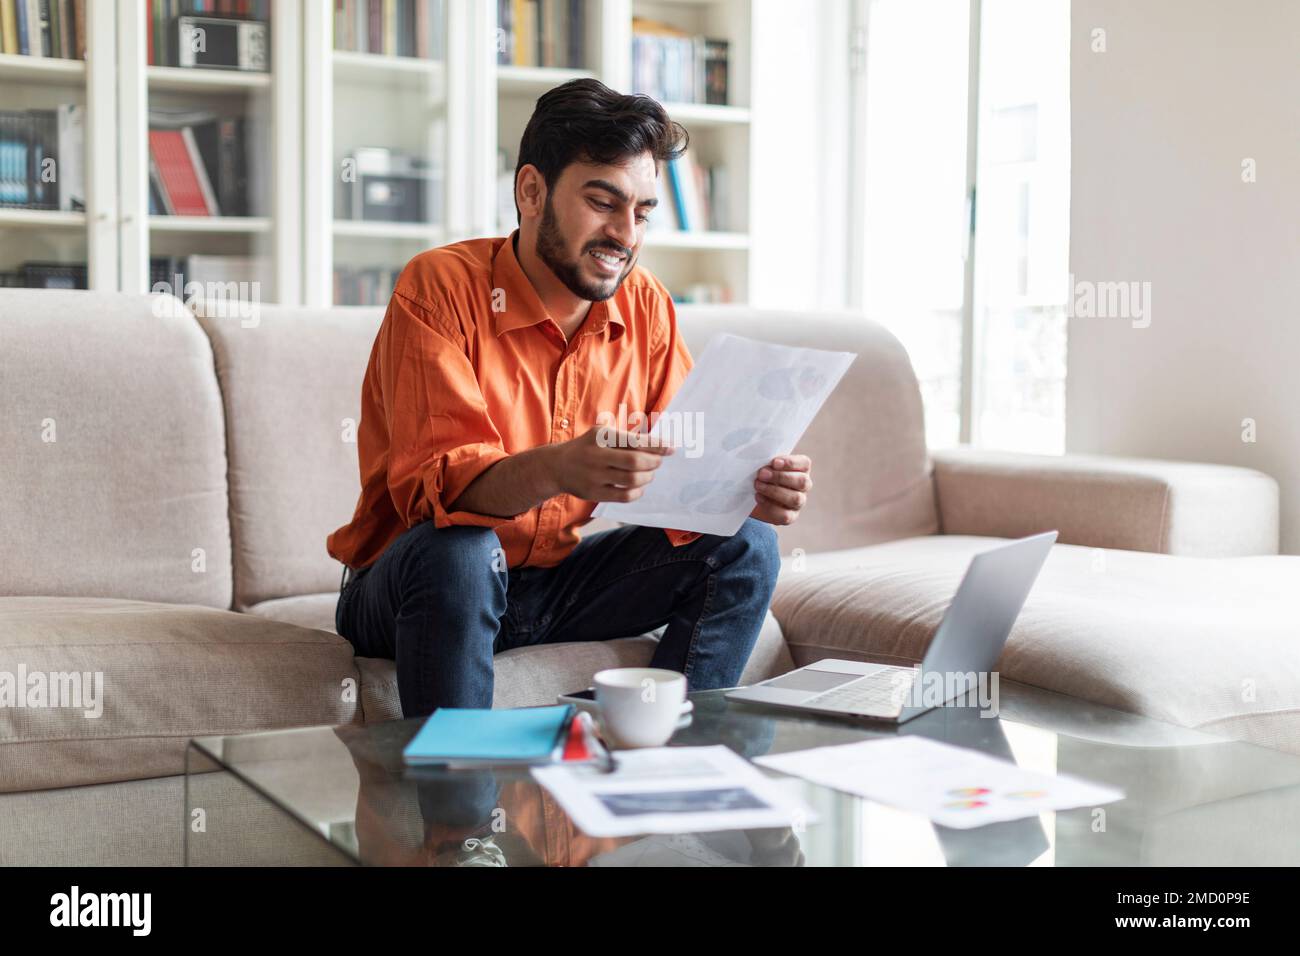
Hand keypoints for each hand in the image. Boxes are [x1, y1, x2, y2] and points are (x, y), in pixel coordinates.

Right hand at [547, 426, 674, 502]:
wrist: (557, 466)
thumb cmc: (588, 447)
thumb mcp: (601, 434)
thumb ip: (626, 437)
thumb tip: (658, 445)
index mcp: (601, 436)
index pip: (635, 441)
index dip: (656, 445)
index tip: (671, 448)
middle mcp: (597, 455)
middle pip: (635, 462)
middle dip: (654, 462)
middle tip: (659, 462)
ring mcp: (594, 476)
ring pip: (631, 480)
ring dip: (647, 477)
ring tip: (649, 474)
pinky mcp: (593, 493)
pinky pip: (623, 496)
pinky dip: (637, 492)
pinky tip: (639, 487)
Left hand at [750, 454, 811, 526]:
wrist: (750, 495)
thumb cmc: (760, 475)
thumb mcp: (763, 464)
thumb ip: (766, 461)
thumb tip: (760, 459)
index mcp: (801, 469)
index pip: (804, 464)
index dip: (791, 463)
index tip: (774, 462)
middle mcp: (803, 485)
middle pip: (802, 481)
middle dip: (780, 477)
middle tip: (762, 474)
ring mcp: (799, 502)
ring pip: (795, 499)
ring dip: (774, 491)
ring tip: (758, 485)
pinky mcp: (790, 516)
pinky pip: (785, 515)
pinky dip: (770, 507)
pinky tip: (759, 498)